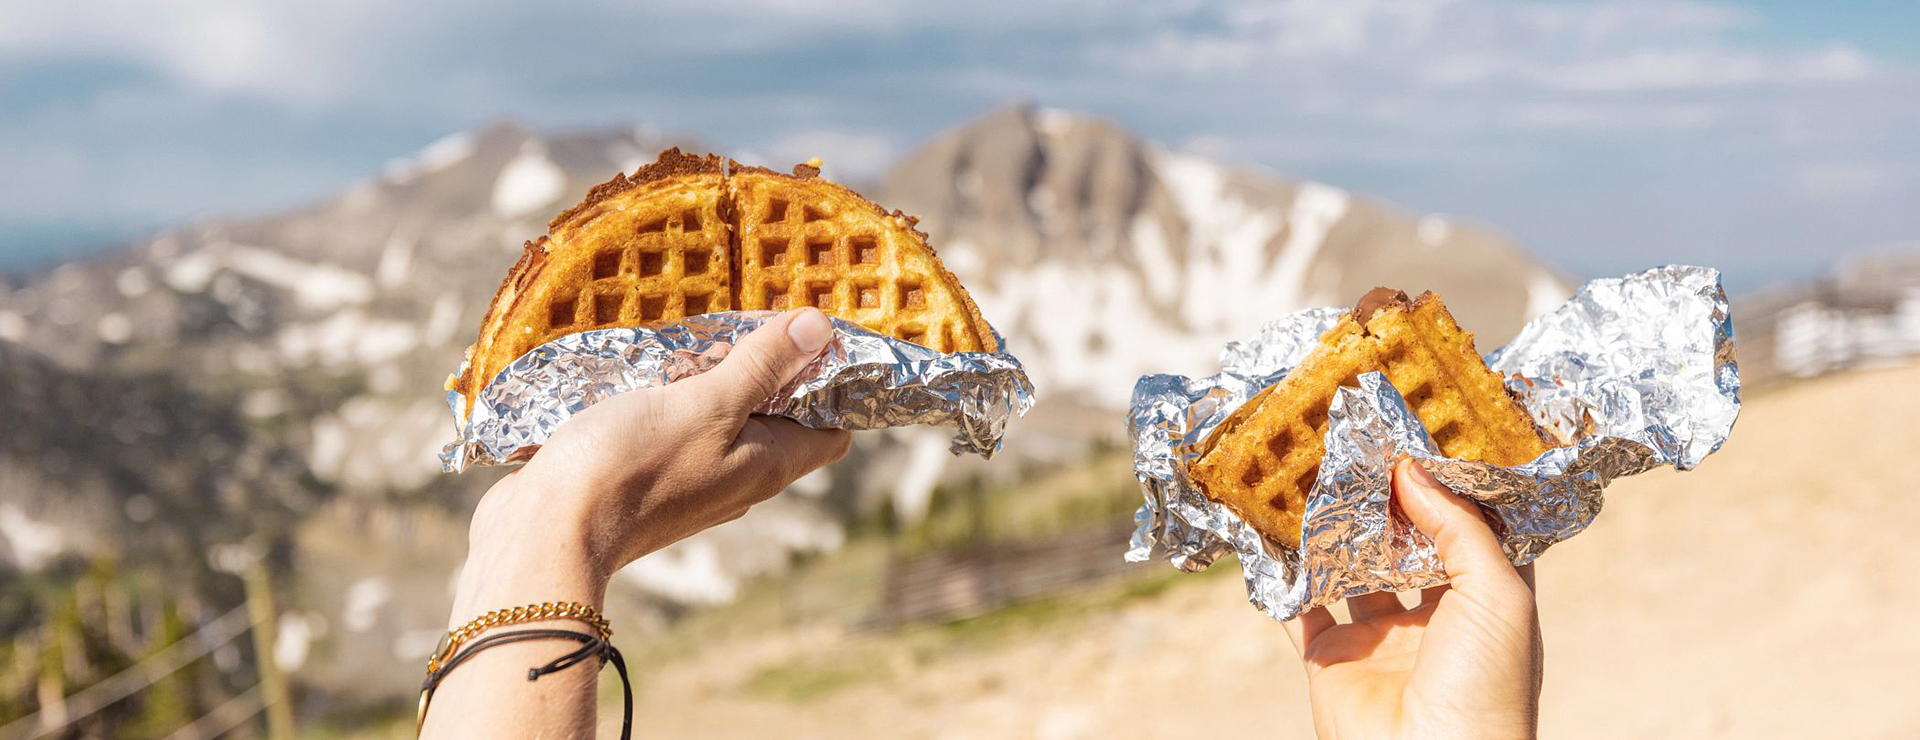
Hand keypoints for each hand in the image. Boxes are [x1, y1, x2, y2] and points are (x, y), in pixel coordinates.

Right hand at [448, 307, 852, 619]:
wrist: (545, 531)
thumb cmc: (632, 466)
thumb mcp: (706, 403)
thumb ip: (760, 367)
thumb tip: (819, 329)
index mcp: (768, 465)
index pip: (832, 428)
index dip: (833, 382)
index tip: (812, 335)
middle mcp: (738, 478)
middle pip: (775, 418)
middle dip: (766, 369)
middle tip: (742, 324)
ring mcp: (692, 483)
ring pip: (721, 421)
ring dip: (711, 379)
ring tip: (690, 338)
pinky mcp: (646, 480)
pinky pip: (674, 431)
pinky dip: (671, 397)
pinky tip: (646, 369)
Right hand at [1284, 458, 1543, 739]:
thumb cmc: (1486, 689)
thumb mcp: (1499, 594)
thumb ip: (1459, 526)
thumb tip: (1410, 470)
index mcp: (1487, 602)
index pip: (1474, 530)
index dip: (1454, 487)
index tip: (1429, 436)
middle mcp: (1435, 618)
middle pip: (1405, 543)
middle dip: (1387, 499)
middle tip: (1363, 443)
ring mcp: (1380, 639)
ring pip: (1350, 568)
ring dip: (1334, 528)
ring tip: (1318, 472)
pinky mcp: (1330, 659)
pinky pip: (1298, 608)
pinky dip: (1282, 573)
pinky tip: (1270, 529)